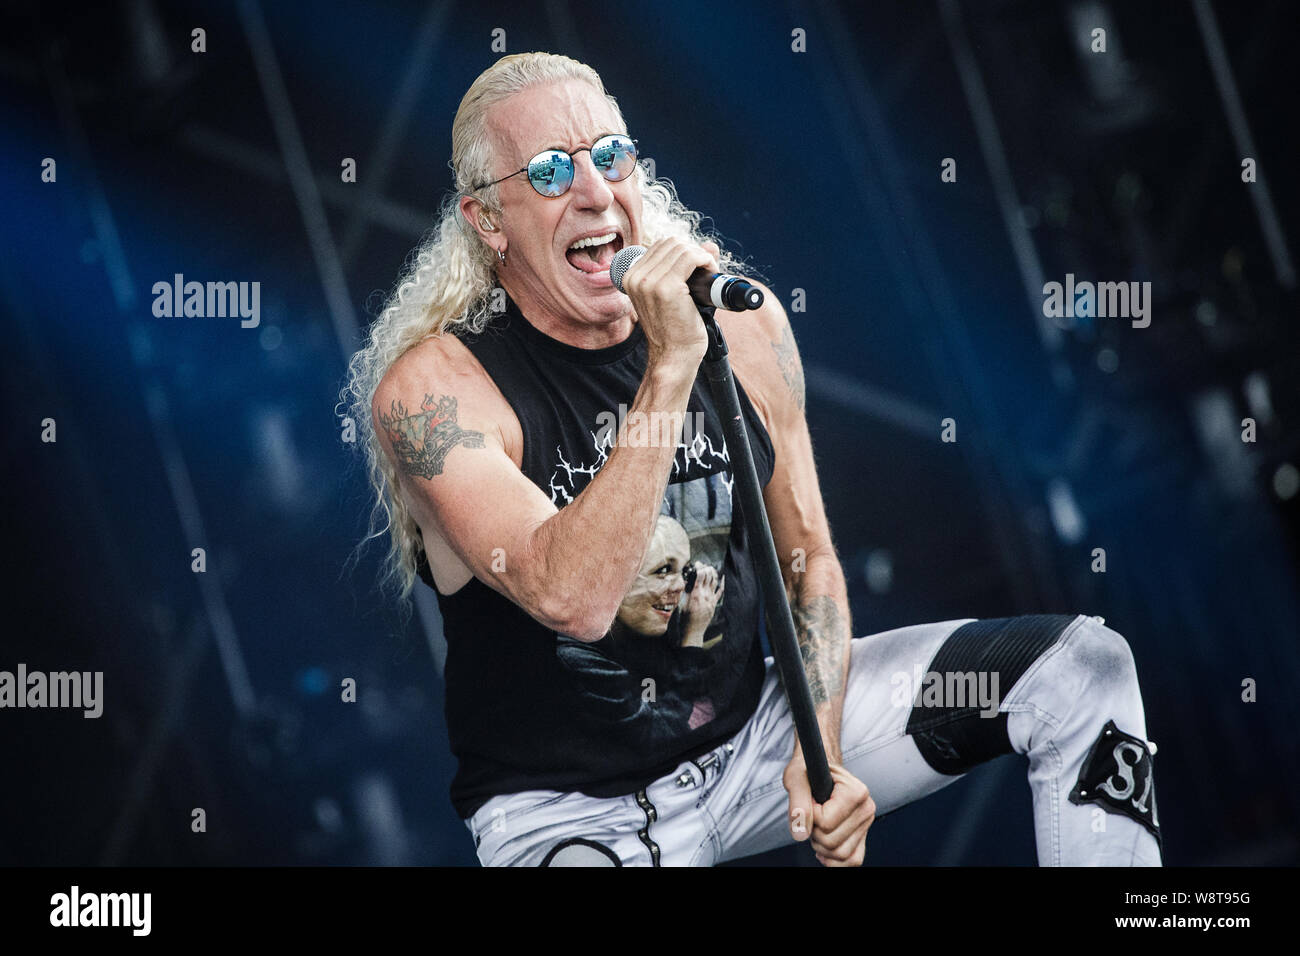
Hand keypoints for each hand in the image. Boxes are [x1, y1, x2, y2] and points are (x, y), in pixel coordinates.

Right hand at [620, 237, 718, 373]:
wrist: (674, 356)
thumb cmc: (676, 329)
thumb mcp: (676, 293)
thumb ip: (689, 267)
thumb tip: (711, 244)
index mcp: (631, 277)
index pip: (661, 245)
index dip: (684, 251)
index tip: (696, 268)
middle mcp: (636, 277)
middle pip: (672, 243)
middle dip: (693, 252)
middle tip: (705, 272)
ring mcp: (649, 282)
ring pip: (682, 248)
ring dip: (701, 257)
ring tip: (708, 275)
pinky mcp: (666, 287)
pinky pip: (691, 257)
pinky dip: (705, 261)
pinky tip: (710, 272)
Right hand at [680, 563, 722, 646]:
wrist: (692, 632)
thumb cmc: (684, 619)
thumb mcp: (681, 603)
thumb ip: (686, 591)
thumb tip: (688, 581)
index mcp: (695, 594)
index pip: (700, 575)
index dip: (699, 567)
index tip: (697, 564)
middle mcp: (705, 595)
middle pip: (709, 576)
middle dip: (706, 568)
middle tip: (702, 565)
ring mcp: (710, 599)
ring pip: (715, 581)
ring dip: (713, 573)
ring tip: (710, 568)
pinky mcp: (713, 604)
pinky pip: (720, 592)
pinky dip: (722, 583)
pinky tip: (723, 578)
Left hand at [783, 756, 874, 866]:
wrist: (819, 771)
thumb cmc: (808, 772)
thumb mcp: (796, 779)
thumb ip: (797, 802)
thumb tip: (801, 833)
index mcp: (856, 791)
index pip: (825, 822)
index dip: (809, 814)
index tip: (810, 799)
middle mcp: (866, 808)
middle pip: (832, 842)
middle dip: (814, 833)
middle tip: (812, 814)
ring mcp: (866, 824)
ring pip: (841, 855)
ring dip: (822, 847)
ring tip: (818, 826)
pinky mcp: (863, 836)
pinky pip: (852, 860)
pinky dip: (834, 860)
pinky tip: (823, 846)